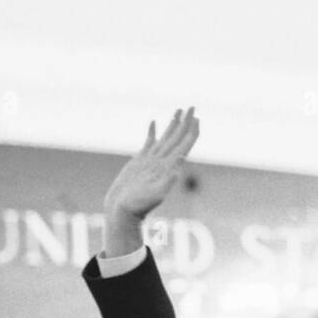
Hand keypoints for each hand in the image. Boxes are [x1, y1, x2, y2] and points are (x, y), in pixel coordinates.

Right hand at [103, 107, 199, 256]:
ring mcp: (151, 161)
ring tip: (179, 111)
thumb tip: (180, 163)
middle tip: (193, 106)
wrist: (121, 211)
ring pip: (165, 138)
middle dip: (186, 122)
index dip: (192, 130)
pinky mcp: (139, 162)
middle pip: (178, 138)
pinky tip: (154, 123)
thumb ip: (168, 182)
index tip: (197, 116)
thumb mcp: (154, 195)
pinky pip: (149, 142)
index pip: (185, 144)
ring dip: (173, 124)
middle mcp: (162, 162)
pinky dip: (152, 132)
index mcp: (169, 166)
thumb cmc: (136, 206)